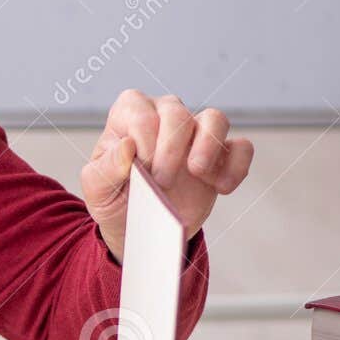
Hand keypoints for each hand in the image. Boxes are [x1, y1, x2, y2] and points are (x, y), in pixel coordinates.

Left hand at [80, 90, 252, 262]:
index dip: (144, 142)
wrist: (137, 227)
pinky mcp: (219, 157)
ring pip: (215, 119)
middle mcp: (164, 116)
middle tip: (161, 182)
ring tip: (197, 172)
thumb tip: (127, 146)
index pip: (140, 112)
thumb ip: (106, 168)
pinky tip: (221, 188)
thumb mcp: (97, 190)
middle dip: (170, 148)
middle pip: (177, 112)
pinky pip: (242, 147)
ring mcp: (195, 135)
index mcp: (129, 116)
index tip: (141, 171)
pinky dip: (236, 166)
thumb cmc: (114, 199)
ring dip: (208, 145)